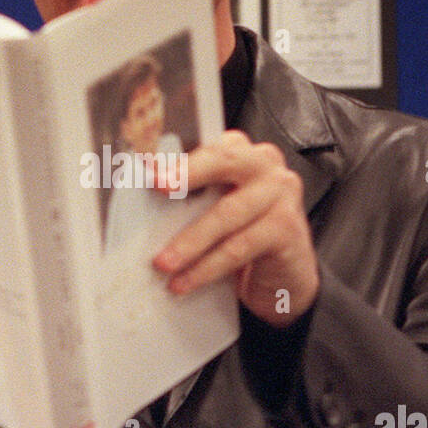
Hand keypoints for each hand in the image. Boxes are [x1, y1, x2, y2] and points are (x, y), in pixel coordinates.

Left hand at [152, 131, 318, 326]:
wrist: (284, 278)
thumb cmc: (241, 237)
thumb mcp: (214, 210)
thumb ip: (190, 199)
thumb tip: (141, 207)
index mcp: (240, 151)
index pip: (205, 145)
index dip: (175, 153)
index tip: (147, 165)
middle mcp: (263, 164)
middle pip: (222, 160)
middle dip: (186, 173)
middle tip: (157, 186)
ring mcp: (280, 193)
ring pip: (226, 213)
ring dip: (190, 242)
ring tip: (163, 263)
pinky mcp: (287, 228)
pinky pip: (239, 247)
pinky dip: (208, 267)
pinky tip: (186, 282)